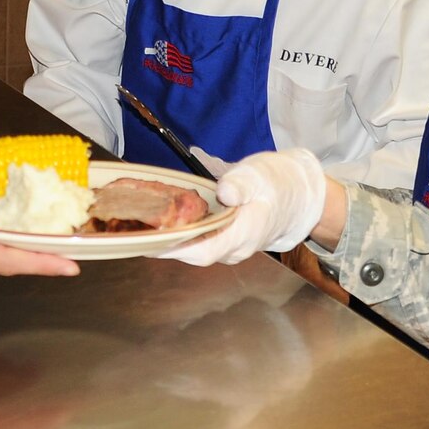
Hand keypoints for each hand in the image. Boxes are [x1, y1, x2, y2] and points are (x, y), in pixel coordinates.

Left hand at [155, 148, 327, 266]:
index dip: (176, 248)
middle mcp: (235, 248)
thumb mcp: (260, 175)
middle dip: (162, 243)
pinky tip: (158, 220)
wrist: (295, 195)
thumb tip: (225, 192)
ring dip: (167, 238)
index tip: (149, 240)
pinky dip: (177, 232)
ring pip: (193, 249)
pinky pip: (196, 242)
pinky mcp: (222, 242)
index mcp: (245, 234)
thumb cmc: (276, 183)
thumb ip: (241, 184)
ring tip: (139, 224)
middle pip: (193, 253)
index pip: (205, 251)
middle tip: (133, 228)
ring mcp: (228, 248)